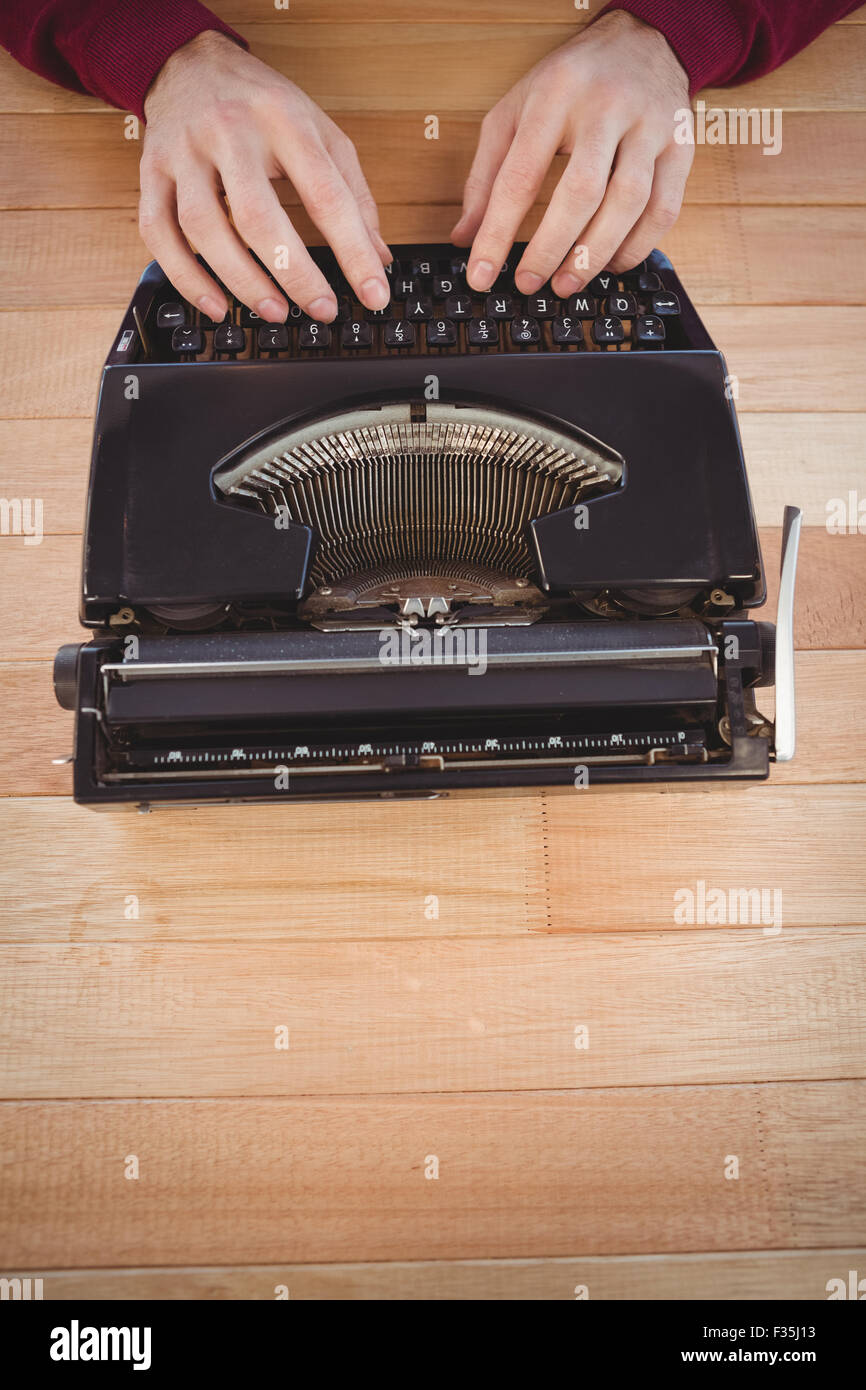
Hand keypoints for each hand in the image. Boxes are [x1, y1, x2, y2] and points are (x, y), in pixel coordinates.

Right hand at [139, 30, 390, 322]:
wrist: (190, 61)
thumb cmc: (263, 105)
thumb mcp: (320, 131)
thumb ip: (353, 193)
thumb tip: (378, 257)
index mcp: (283, 119)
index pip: (325, 193)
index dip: (353, 250)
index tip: (373, 294)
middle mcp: (230, 131)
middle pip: (258, 215)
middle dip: (294, 273)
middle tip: (321, 310)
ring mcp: (184, 152)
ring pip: (203, 227)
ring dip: (241, 281)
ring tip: (275, 313)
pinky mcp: (151, 171)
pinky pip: (158, 232)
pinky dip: (185, 276)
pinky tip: (216, 305)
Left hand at [451, 10, 692, 297]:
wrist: (643, 39)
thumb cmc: (570, 84)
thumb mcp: (515, 111)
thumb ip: (486, 174)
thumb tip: (465, 237)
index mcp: (554, 94)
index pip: (520, 175)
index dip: (497, 232)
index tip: (481, 275)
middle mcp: (605, 106)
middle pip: (580, 192)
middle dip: (551, 248)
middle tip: (529, 284)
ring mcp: (650, 125)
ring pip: (628, 202)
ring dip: (594, 255)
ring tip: (566, 285)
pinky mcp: (681, 145)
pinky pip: (664, 208)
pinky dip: (637, 247)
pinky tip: (610, 264)